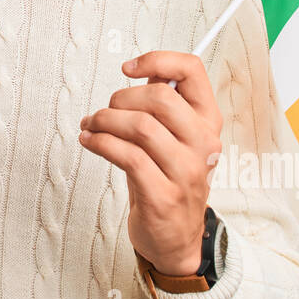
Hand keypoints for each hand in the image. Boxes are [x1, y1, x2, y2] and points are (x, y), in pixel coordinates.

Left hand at [78, 51, 224, 274]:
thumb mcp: (175, 138)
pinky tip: (90, 141)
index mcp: (208, 121)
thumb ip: (165, 104)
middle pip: (160, 97)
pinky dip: (101, 143)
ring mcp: (187, 171)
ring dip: (104, 121)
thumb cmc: (169, 180)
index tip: (128, 68)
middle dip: (120, 98)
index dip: (157, 60)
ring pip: (140, 126)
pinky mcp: (163, 195)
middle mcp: (204, 143)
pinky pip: (127, 156)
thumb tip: (143, 68)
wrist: (176, 238)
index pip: (193, 71)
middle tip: (104, 110)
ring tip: (91, 125)